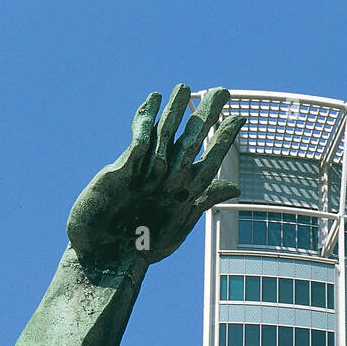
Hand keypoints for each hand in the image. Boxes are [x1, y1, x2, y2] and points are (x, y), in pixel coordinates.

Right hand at [66, 85, 244, 269]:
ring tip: (185, 88)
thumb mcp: (178, 226)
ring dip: (175, 111)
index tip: (240, 117)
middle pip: (189, 140)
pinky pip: (138, 141)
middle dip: (205, 116)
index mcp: (183, 193)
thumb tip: (235, 186)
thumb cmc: (140, 248)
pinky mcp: (122, 169)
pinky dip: (145, 121)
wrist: (106, 257)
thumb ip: (203, 201)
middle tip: (222, 91)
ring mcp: (144, 171)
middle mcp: (166, 178)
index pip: (209, 159)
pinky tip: (154, 100)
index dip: (223, 138)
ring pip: (164, 135)